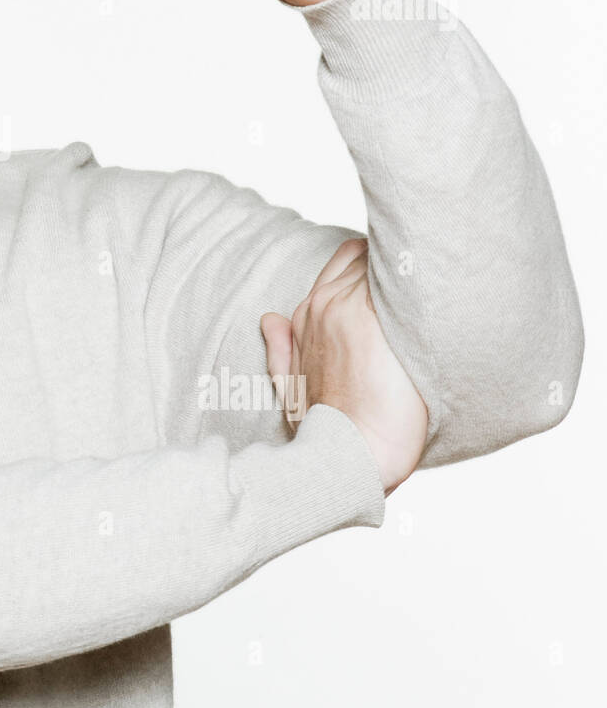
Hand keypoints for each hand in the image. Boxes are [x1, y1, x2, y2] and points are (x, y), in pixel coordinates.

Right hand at [260, 239, 428, 493]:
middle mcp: (325, 303)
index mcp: (306, 316)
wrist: (353, 454)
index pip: (344, 264)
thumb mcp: (290, 393)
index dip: (374, 271)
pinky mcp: (380, 314)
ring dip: (407, 269)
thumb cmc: (328, 430)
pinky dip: (420, 278)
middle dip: (390, 263)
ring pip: (385, 260)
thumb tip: (269, 319)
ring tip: (433, 278)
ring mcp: (351, 304)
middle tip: (419, 273)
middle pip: (364, 254)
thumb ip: (280, 351)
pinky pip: (402, 275)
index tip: (396, 282)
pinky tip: (437, 282)